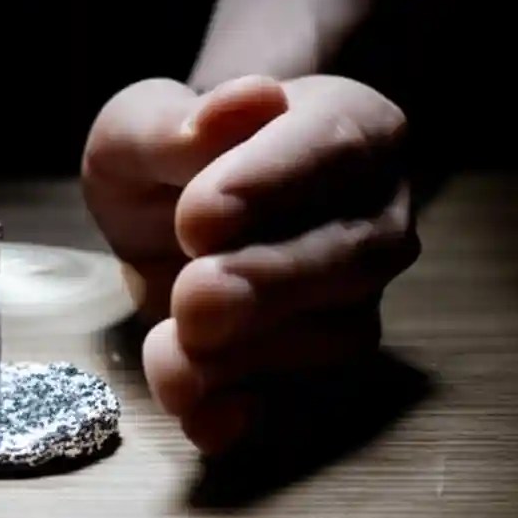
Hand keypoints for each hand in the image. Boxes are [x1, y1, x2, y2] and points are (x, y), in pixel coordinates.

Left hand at [83, 74, 418, 454]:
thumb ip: (179, 121)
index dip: (272, 186)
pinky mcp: (310, 360)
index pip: (336, 148)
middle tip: (194, 299)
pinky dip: (246, 412)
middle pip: (351, 254)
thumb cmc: (170, 152)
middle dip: (268, 284)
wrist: (169, 207)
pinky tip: (201, 417)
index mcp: (350, 128)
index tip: (198, 218)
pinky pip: (299, 398)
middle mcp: (372, 215)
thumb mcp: (145, 118)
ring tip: (171, 353)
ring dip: (248, 354)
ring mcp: (353, 295)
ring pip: (333, 333)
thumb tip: (248, 100)